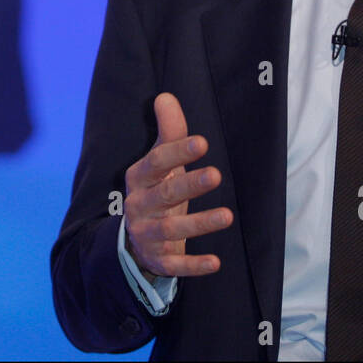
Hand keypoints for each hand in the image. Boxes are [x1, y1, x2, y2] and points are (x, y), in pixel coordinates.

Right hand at [123, 92, 233, 283]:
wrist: (135, 238)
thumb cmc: (156, 190)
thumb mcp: (160, 162)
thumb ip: (168, 131)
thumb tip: (165, 97)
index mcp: (139, 178)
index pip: (156, 162)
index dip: (178, 152)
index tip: (203, 143)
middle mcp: (138, 205)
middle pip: (165, 194)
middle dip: (190, 185)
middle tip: (216, 175)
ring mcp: (146, 234)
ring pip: (171, 230)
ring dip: (199, 223)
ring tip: (227, 216)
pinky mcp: (158, 259)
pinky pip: (174, 264)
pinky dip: (194, 265)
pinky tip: (216, 263)